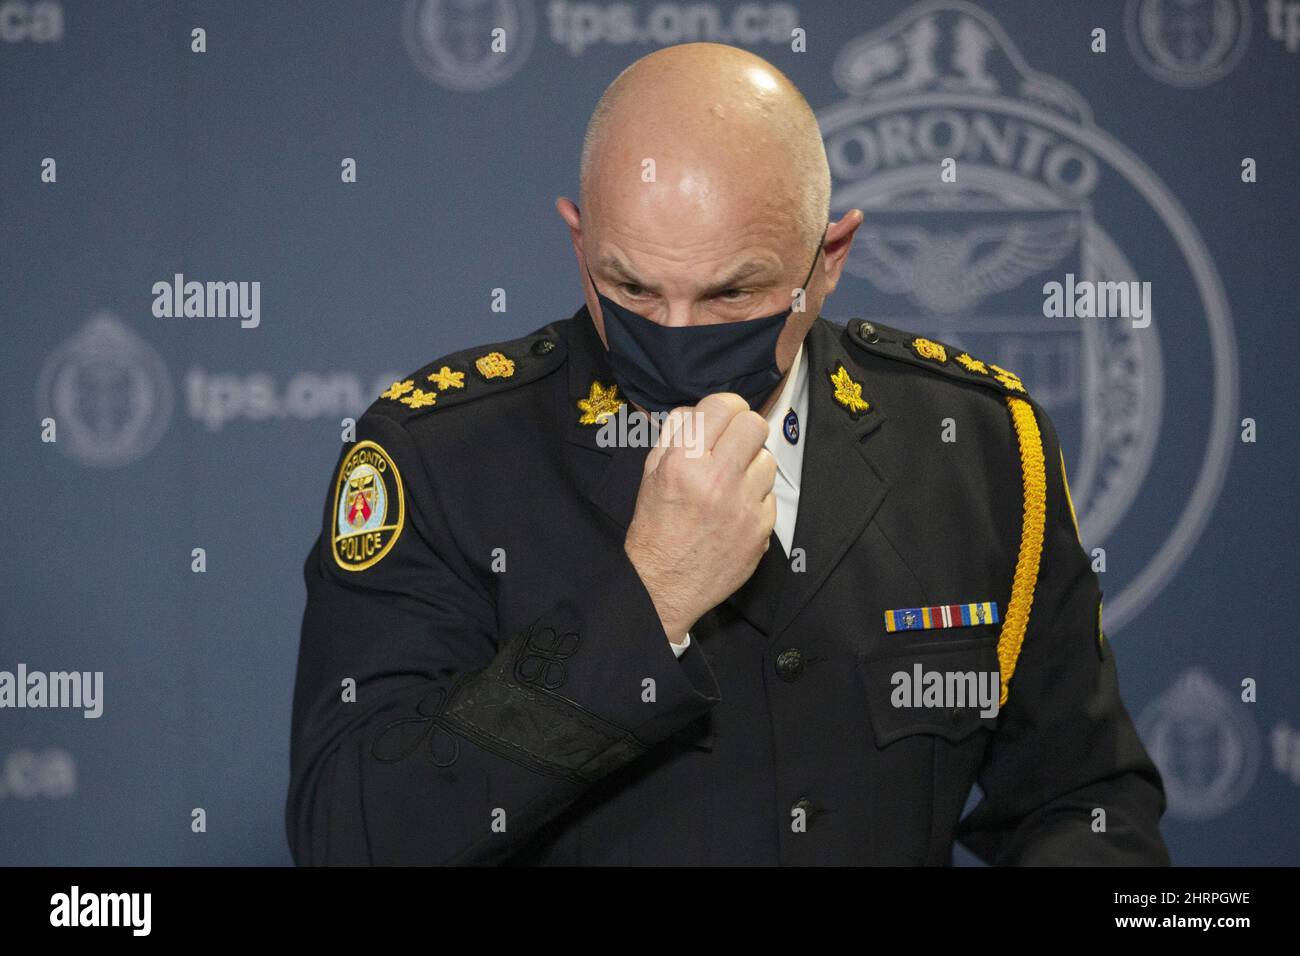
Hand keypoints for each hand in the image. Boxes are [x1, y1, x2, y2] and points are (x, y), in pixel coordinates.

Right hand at [624, 392, 777, 643]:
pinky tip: (736, 513)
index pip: (724, 406)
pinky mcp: (760, 530)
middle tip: (734, 446)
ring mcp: (743, 506)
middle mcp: (716, 479)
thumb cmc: (655, 528)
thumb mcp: (651, 474)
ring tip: (733, 483)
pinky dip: (756, 501)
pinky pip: (771, 497)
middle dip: (745, 430)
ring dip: (753, 466)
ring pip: (768, 460)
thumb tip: (697, 410)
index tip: (725, 417)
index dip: (727, 407)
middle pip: (755, 425)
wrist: (663, 585)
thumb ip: (675, 435)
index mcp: (683, 461)